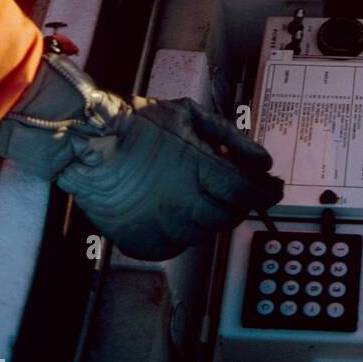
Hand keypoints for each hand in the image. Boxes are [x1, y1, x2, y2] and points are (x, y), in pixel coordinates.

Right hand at [0, 53, 282, 259]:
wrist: (89, 145)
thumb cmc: (137, 125)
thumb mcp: (191, 115)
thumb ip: (231, 138)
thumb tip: (261, 160)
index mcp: (198, 169)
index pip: (248, 192)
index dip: (267, 192)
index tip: (273, 189)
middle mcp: (183, 203)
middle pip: (230, 216)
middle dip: (239, 203)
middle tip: (233, 189)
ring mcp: (162, 226)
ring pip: (205, 233)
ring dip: (209, 216)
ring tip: (194, 194)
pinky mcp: (143, 243)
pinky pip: (176, 247)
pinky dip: (182, 232)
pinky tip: (174, 211)